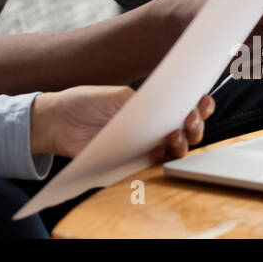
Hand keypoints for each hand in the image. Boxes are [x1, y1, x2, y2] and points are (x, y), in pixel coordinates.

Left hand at [29, 86, 214, 162]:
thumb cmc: (87, 102)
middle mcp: (153, 126)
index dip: (199, 104)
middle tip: (190, 119)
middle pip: (186, 130)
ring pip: (175, 150)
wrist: (59, 122)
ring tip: (174, 136)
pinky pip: (153, 165)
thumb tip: (167, 109)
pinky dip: (161, 160)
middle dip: (195, 124)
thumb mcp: (117, 96)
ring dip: (182, 143)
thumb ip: (142, 102)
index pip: (183, 105)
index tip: (203, 101)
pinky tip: (161, 152)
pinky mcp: (131, 162)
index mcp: (152, 105)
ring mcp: (144, 145)